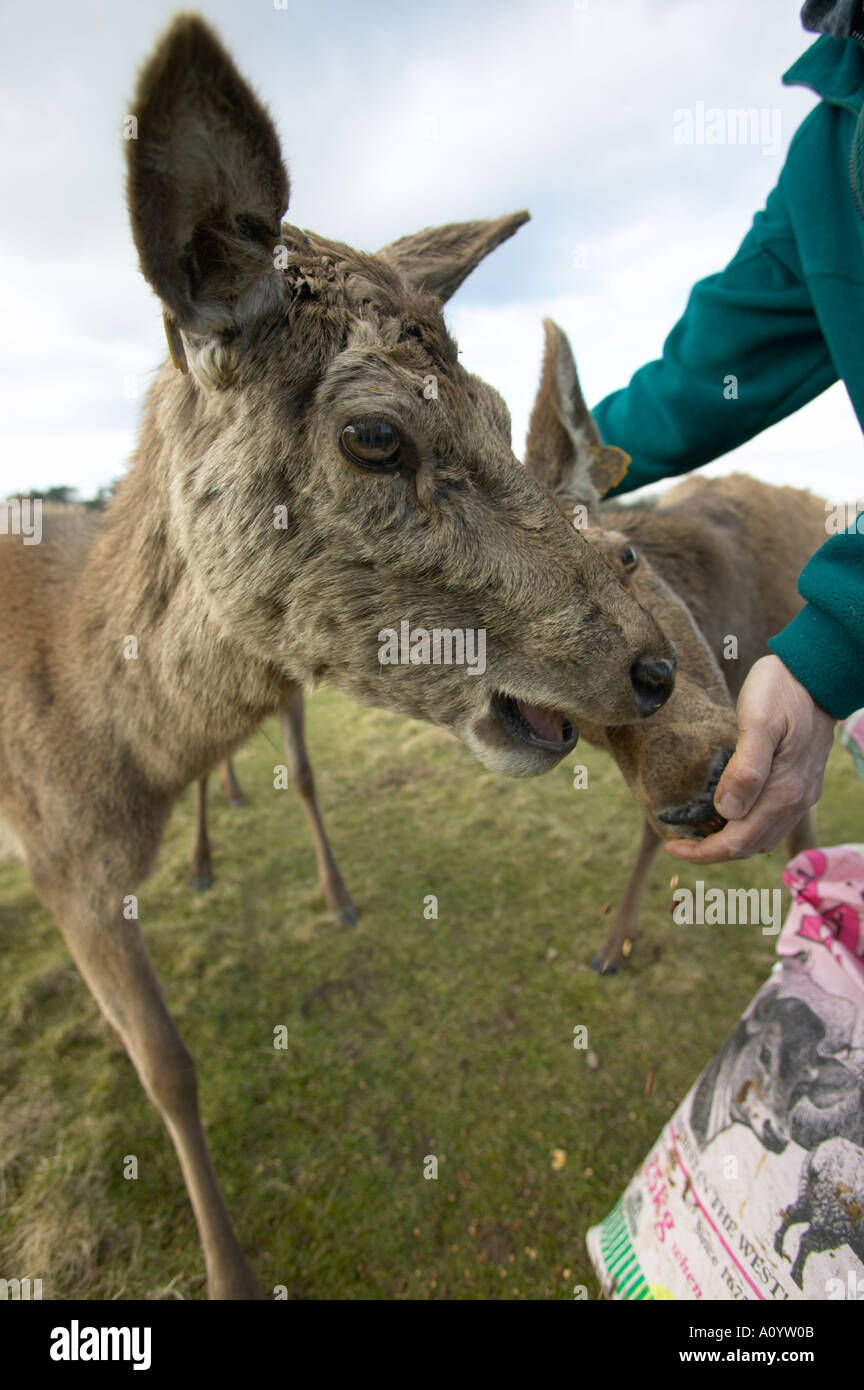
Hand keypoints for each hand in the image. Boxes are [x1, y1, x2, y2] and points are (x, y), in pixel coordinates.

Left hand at [665, 654, 834, 863]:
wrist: (816, 673)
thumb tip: (727, 810)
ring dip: (731, 843)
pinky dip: (748, 830)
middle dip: (712, 851)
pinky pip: (774, 822)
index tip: (673, 846)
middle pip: (750, 846)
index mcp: (783, 791)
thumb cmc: (781, 691)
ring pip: (763, 838)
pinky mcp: (802, 784)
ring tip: (699, 834)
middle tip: (678, 843)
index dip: (704, 852)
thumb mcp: (758, 722)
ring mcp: (801, 794)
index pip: (739, 840)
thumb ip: (746, 769)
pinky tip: (729, 815)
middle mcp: (795, 800)